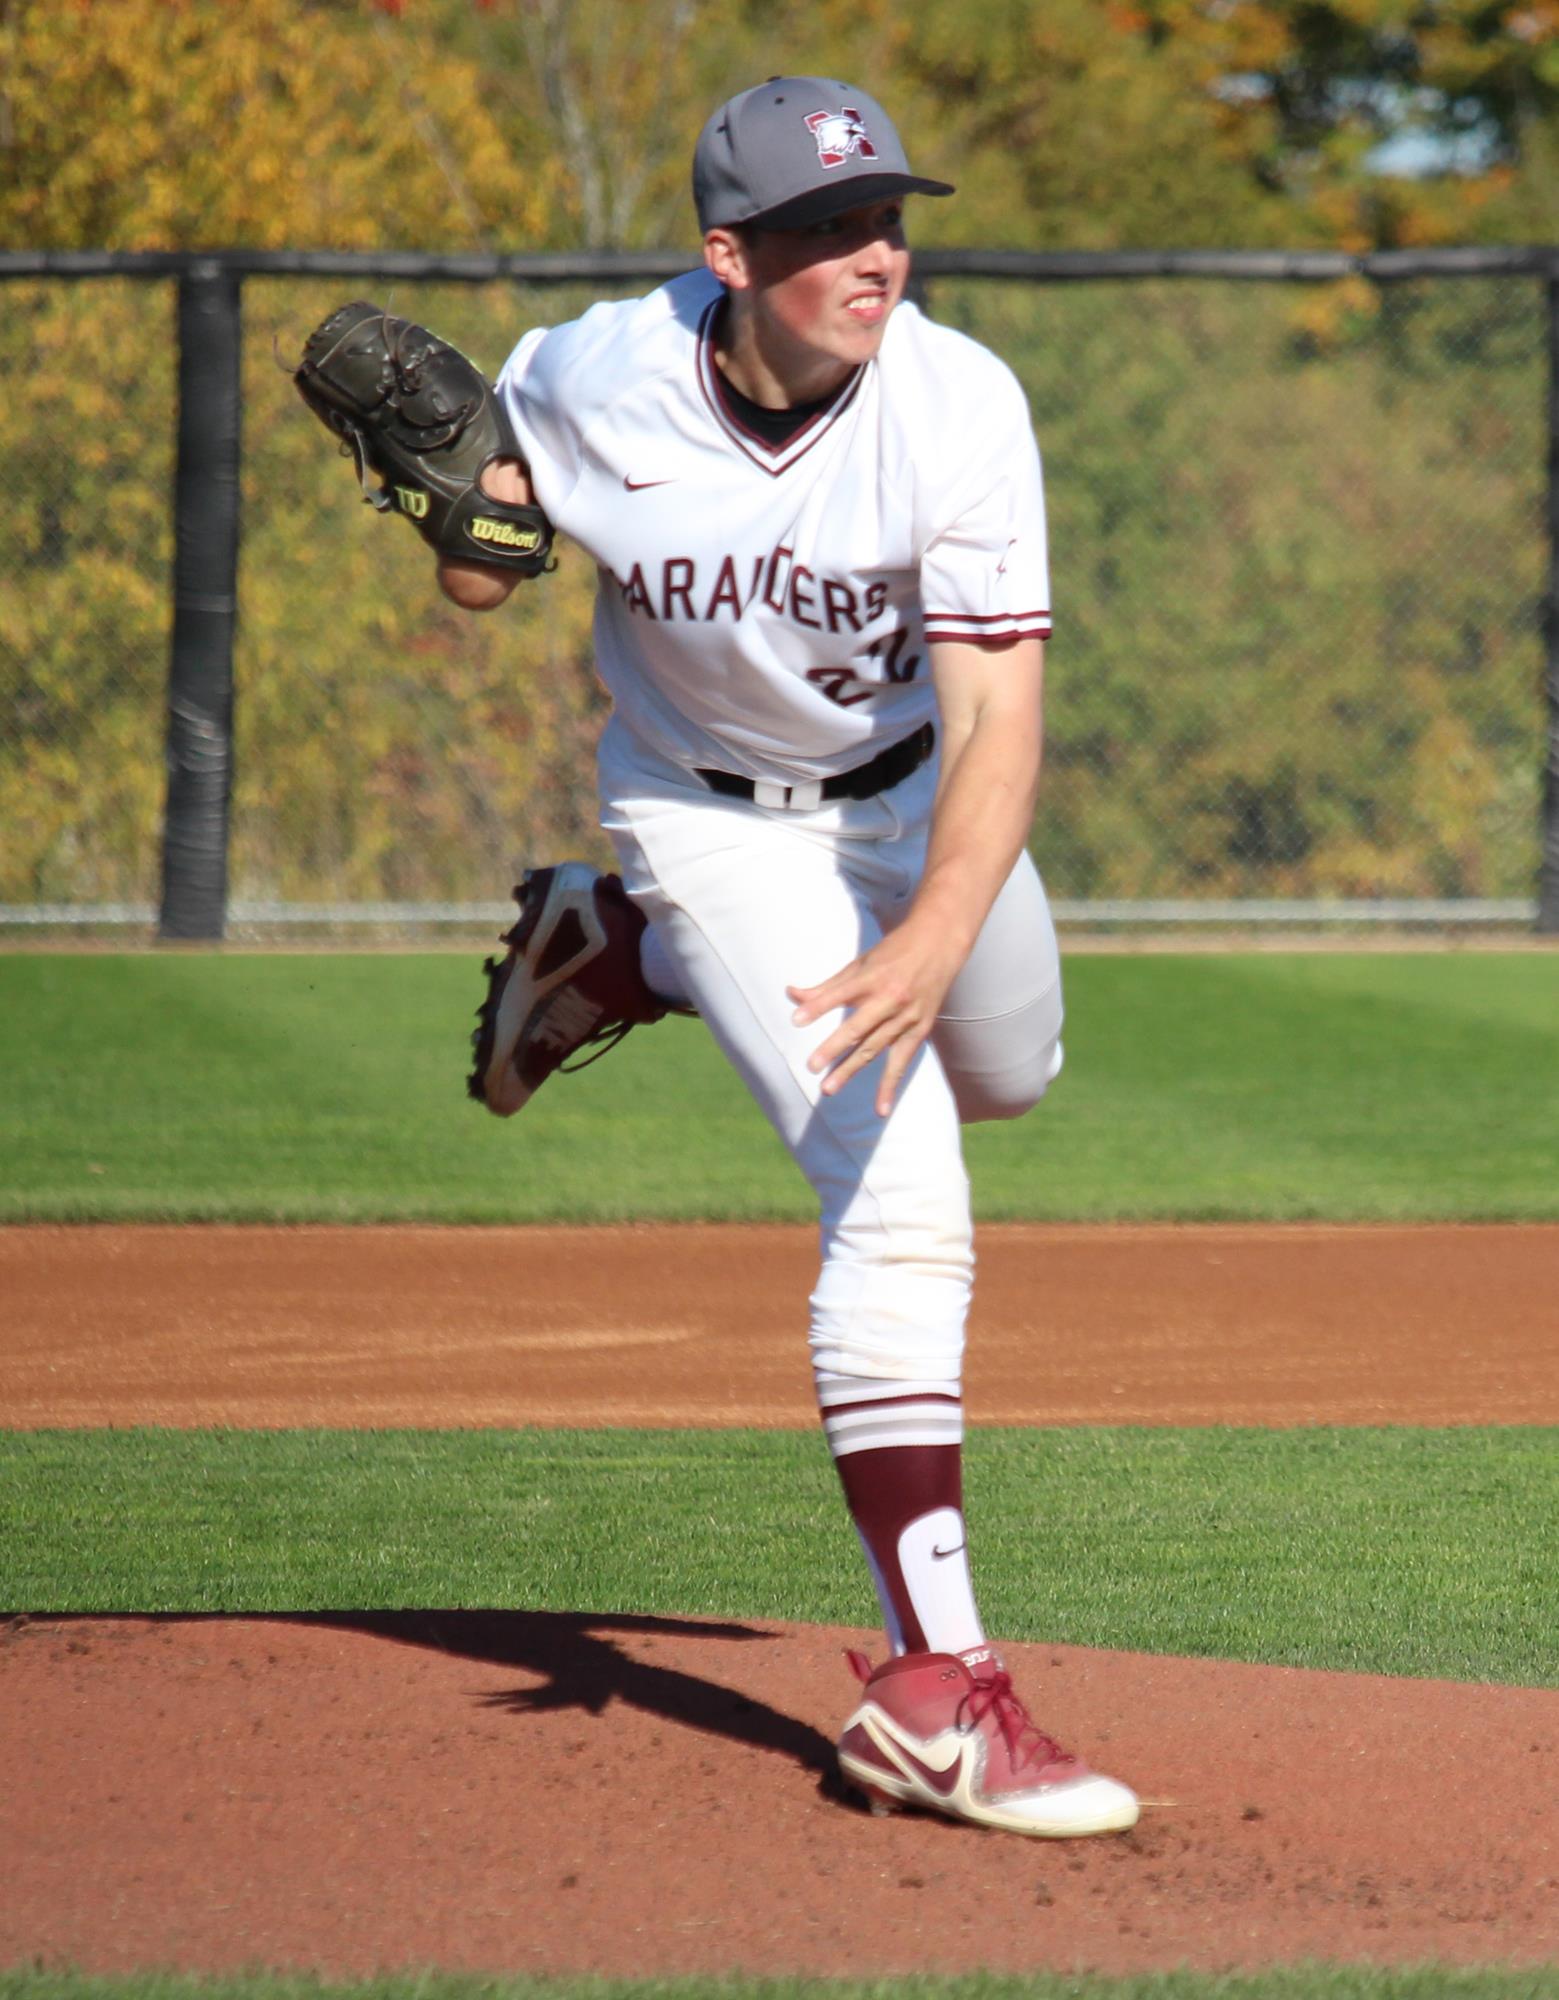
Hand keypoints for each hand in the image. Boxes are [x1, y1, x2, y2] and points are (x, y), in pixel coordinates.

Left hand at [787, 920, 964, 1117]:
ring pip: (875, 1048)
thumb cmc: (893, 953)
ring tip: (828, 1088)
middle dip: (834, 1047)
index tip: (796, 1021)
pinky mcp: (920, 1030)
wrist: (940, 943)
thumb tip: (791, 995)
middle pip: (858, 1027)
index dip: (818, 1007)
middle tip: (812, 1066)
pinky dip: (890, 1086)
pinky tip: (880, 1109)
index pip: (840, 994)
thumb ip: (827, 987)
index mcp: (872, 977)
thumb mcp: (860, 963)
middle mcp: (890, 998)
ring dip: (851, 1069)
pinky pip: (902, 1062)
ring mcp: (907, 1017)